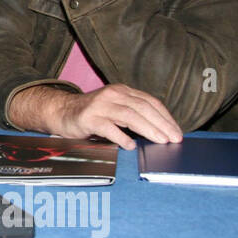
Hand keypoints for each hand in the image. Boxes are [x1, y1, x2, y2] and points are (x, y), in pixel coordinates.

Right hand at [10, 83, 182, 149]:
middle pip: (142, 108)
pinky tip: (130, 146)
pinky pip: (108, 128)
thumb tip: (161, 132)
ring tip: (160, 141)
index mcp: (122, 91)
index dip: (165, 117)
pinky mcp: (88, 118)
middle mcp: (112, 94)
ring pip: (129, 116)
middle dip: (161, 124)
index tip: (177, 131)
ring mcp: (100, 105)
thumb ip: (134, 115)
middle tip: (174, 139)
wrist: (61, 112)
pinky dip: (121, 137)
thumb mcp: (115, 109)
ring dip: (148, 129)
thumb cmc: (92, 115)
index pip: (150, 102)